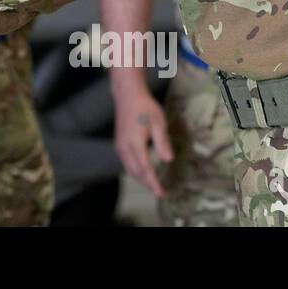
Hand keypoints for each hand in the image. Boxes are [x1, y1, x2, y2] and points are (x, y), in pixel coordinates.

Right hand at [112, 82, 172, 197]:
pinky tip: (142, 171)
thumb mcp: (158, 122)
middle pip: (135, 172)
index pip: (145, 168)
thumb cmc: (145, 107)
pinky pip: (126, 163)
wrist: (127, 95)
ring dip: (140, 179)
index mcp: (135, 143)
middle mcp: (124, 147)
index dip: (153, 182)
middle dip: (147, 184)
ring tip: (152, 184)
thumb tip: (168, 160)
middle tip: (160, 192)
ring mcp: (119, 146)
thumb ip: (162, 142)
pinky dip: (135, 171)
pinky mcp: (119, 143)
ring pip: (129, 169)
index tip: (161, 193)